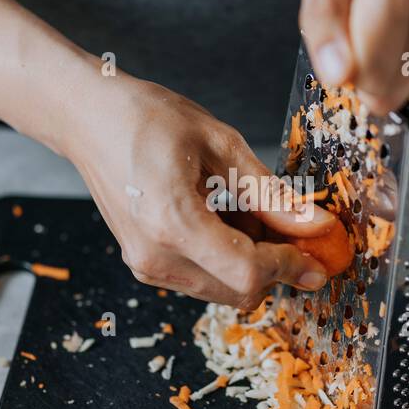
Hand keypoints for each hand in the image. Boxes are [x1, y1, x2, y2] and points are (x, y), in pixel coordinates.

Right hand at [62, 75, 338, 308]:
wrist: (87, 118)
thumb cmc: (146, 118)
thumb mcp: (221, 144)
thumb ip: (270, 193)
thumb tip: (313, 224)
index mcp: (172, 222)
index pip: (248, 271)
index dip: (291, 267)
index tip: (320, 256)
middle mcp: (155, 256)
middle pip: (238, 290)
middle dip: (276, 266)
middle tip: (297, 229)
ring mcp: (146, 265)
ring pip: (222, 288)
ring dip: (252, 262)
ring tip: (255, 213)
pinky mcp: (144, 264)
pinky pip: (201, 277)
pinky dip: (227, 258)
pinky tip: (229, 218)